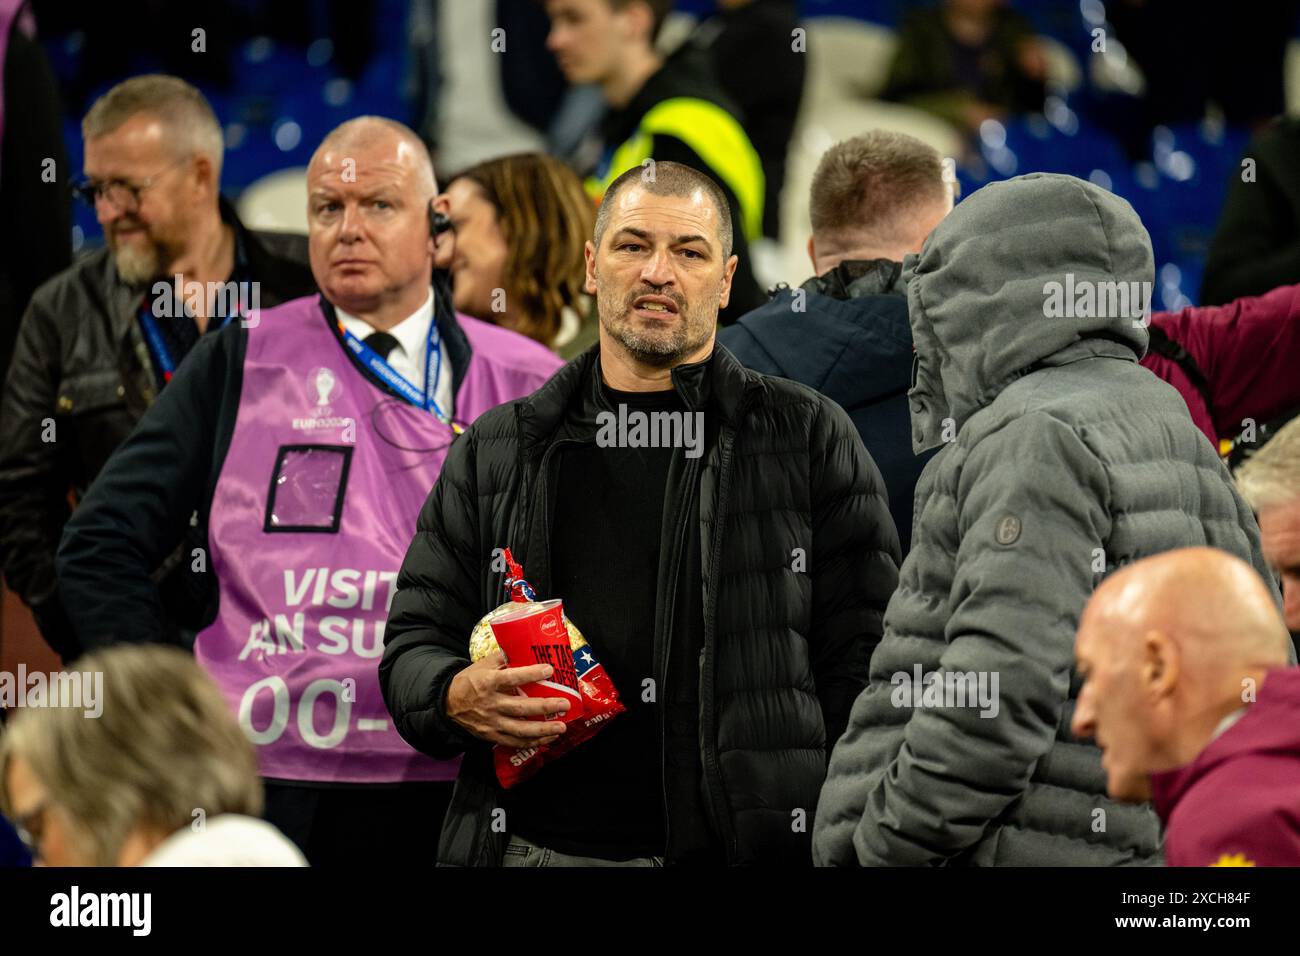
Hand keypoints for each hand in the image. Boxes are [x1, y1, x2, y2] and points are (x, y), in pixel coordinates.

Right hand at [446, 651, 569, 748]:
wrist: (447, 704)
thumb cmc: (469, 681)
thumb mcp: (482, 665)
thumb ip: (502, 657)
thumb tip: (523, 646)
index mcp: (488, 683)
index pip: (511, 678)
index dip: (531, 674)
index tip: (550, 670)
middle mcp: (491, 704)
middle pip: (521, 708)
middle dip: (545, 707)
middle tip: (565, 704)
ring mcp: (492, 722)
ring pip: (520, 730)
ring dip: (543, 730)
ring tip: (561, 727)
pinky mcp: (492, 736)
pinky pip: (514, 742)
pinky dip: (532, 742)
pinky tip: (548, 739)